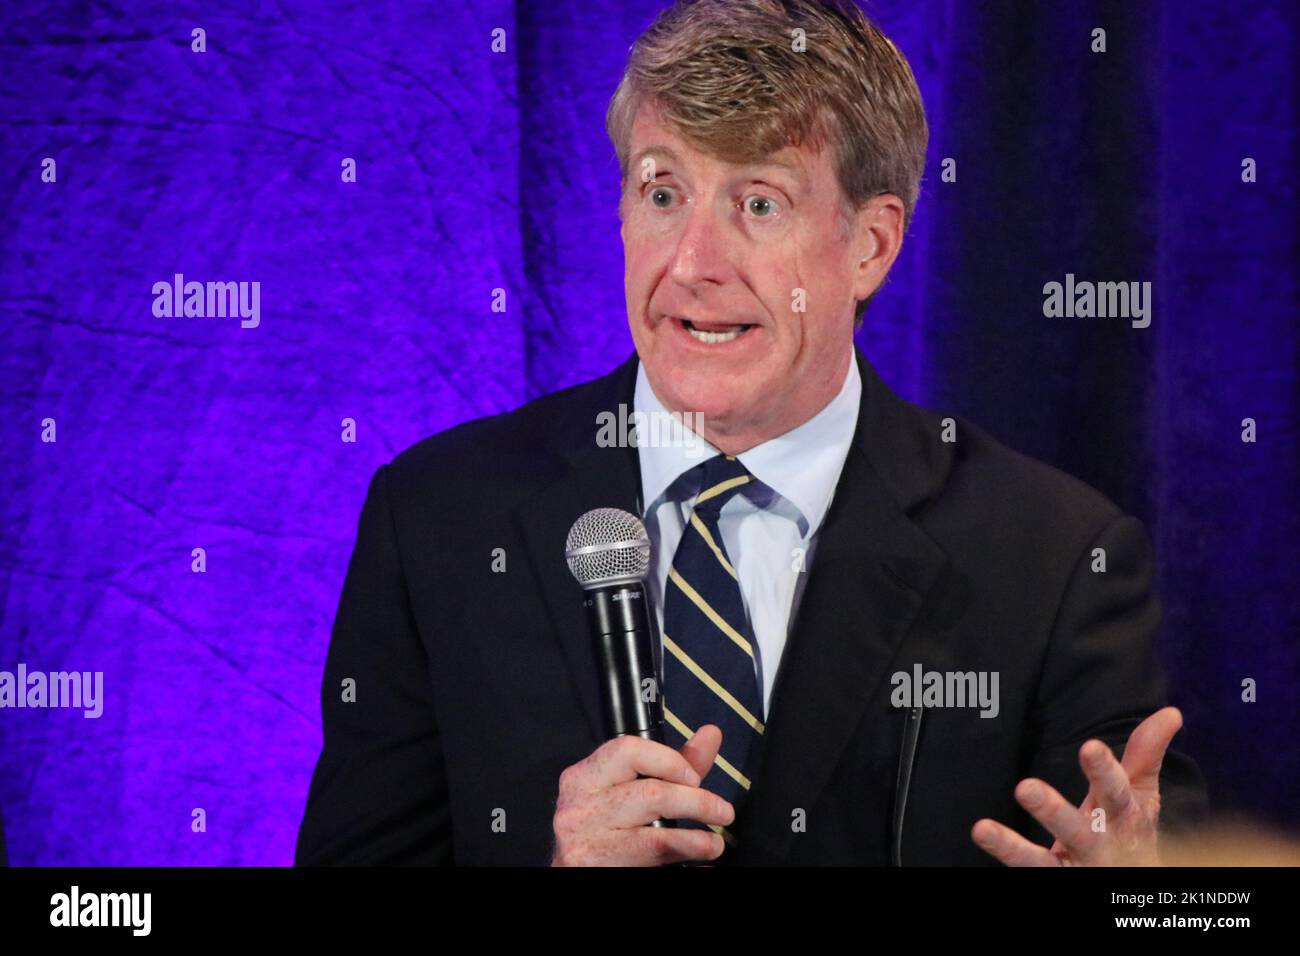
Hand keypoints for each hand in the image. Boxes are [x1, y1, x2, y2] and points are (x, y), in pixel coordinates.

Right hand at [550, 724, 734, 865]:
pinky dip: (685, 855)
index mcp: (585, 777)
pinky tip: (701, 857)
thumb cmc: (601, 828)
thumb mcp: (628, 790)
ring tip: (715, 842)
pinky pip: (653, 859)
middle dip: (697, 803)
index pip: (627, 750)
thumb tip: (710, 735)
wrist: (574, 869)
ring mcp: (586, 840)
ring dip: (696, 839)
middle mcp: (580, 806)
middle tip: (722, 811)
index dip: (669, 761)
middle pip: (651, 794)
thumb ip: (671, 764)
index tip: (694, 777)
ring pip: (655, 835)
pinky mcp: (597, 866)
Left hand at [970, 706, 1182, 865]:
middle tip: (1025, 788)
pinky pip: (1030, 869)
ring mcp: (1078, 866)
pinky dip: (1006, 853)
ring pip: (1046, 861)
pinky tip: (982, 832)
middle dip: (1054, 812)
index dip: (1105, 771)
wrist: (1133, 886)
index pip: (1117, 793)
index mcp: (1124, 819)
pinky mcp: (1057, 878)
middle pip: (1079, 831)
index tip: (1090, 747)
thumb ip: (1146, 754)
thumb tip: (1171, 712)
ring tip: (982, 828)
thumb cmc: (1131, 832)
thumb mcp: (1141, 795)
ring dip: (1016, 847)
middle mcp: (1102, 847)